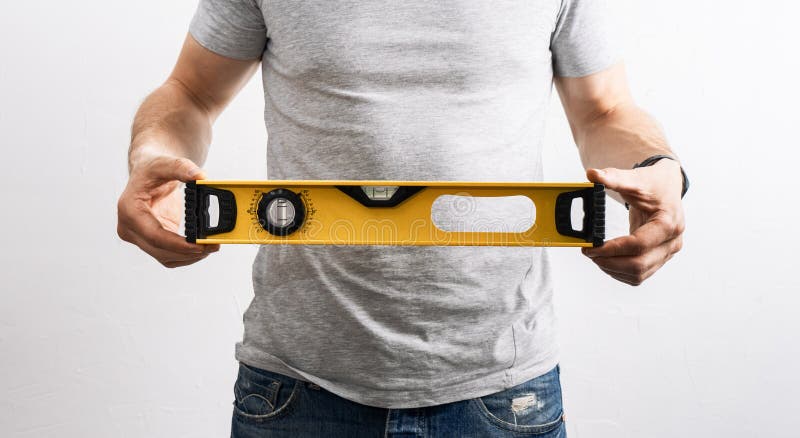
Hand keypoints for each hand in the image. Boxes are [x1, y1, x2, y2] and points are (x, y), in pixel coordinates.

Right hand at [117, 153, 219, 267]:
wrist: (147, 172)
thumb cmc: (152, 168)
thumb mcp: (165, 163)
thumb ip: (182, 168)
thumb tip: (201, 177)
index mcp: (129, 210)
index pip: (154, 236)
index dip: (178, 245)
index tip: (200, 246)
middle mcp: (129, 228)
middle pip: (160, 251)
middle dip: (188, 252)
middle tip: (214, 246)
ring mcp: (139, 237)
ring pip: (165, 257)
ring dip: (189, 257)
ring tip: (211, 247)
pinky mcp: (151, 241)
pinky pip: (169, 255)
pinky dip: (186, 255)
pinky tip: (201, 248)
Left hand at [582, 160, 684, 285]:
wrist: (667, 186)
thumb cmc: (653, 183)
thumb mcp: (634, 179)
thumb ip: (613, 177)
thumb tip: (591, 174)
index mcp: (668, 223)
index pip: (638, 244)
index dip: (611, 249)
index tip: (590, 248)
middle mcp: (672, 241)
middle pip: (639, 265)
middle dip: (609, 262)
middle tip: (589, 253)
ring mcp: (668, 252)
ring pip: (639, 274)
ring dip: (613, 270)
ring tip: (596, 257)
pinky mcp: (660, 257)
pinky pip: (640, 274)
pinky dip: (621, 272)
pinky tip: (607, 261)